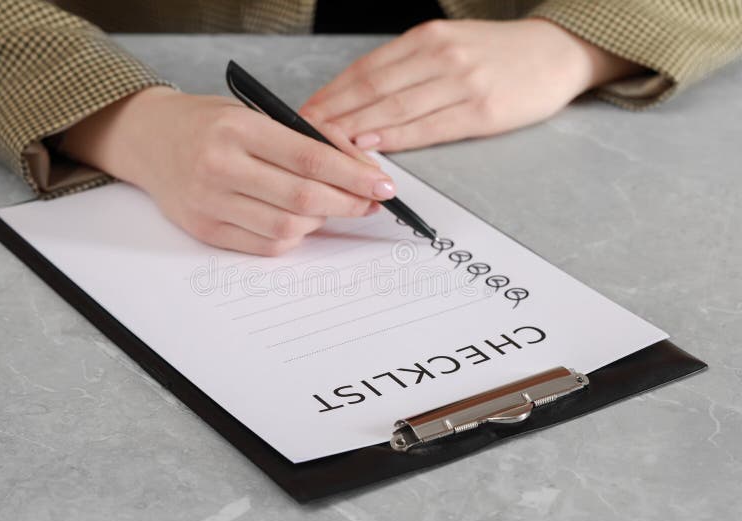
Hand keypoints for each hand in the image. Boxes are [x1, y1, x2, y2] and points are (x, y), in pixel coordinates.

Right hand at [59, 87, 395, 255]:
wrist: (151, 140)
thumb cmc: (210, 125)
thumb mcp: (258, 114)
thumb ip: (308, 138)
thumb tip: (361, 170)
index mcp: (237, 128)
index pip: (310, 158)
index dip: (354, 176)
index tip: (383, 185)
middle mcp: (220, 166)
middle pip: (303, 198)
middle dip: (348, 203)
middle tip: (369, 202)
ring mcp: (210, 202)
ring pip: (289, 226)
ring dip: (321, 220)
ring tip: (328, 205)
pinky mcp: (205, 230)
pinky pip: (267, 245)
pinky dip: (294, 235)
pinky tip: (299, 220)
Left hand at [300, 18, 643, 151]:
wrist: (556, 53)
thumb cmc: (495, 56)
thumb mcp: (447, 47)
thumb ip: (406, 69)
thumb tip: (359, 100)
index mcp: (426, 39)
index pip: (366, 69)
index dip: (331, 93)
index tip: (303, 113)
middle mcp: (440, 56)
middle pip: (372, 88)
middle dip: (332, 113)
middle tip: (301, 133)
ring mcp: (461, 82)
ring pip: (394, 107)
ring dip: (354, 128)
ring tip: (324, 144)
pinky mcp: (482, 110)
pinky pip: (428, 126)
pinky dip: (395, 137)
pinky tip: (370, 145)